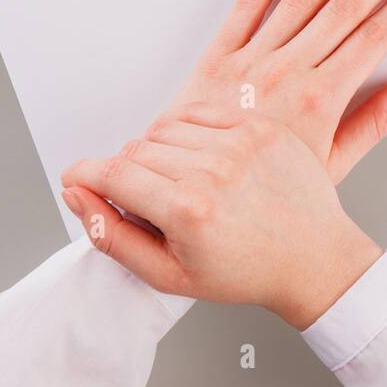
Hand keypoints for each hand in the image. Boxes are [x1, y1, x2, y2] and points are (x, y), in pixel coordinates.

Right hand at [61, 107, 380, 327]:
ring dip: (155, 151)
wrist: (313, 257)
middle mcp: (213, 169)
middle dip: (124, 173)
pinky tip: (194, 156)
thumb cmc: (244, 272)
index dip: (84, 175)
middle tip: (144, 201)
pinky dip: (184, 130)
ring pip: (163, 128)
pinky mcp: (257, 125)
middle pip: (134, 150)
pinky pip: (197, 112)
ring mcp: (239, 142)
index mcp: (188, 211)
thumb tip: (75, 196)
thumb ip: (111, 236)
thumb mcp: (167, 274)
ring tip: (175, 182)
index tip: (73, 178)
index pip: (113, 175)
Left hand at [171, 0, 386, 181]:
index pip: (373, 39)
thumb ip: (373, 124)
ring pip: (301, 0)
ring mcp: (251, 61)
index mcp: (319, 100)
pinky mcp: (218, 58)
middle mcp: (287, 73)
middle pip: (343, 10)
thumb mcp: (331, 167)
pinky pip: (246, 7)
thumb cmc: (261, 188)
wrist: (194, 196)